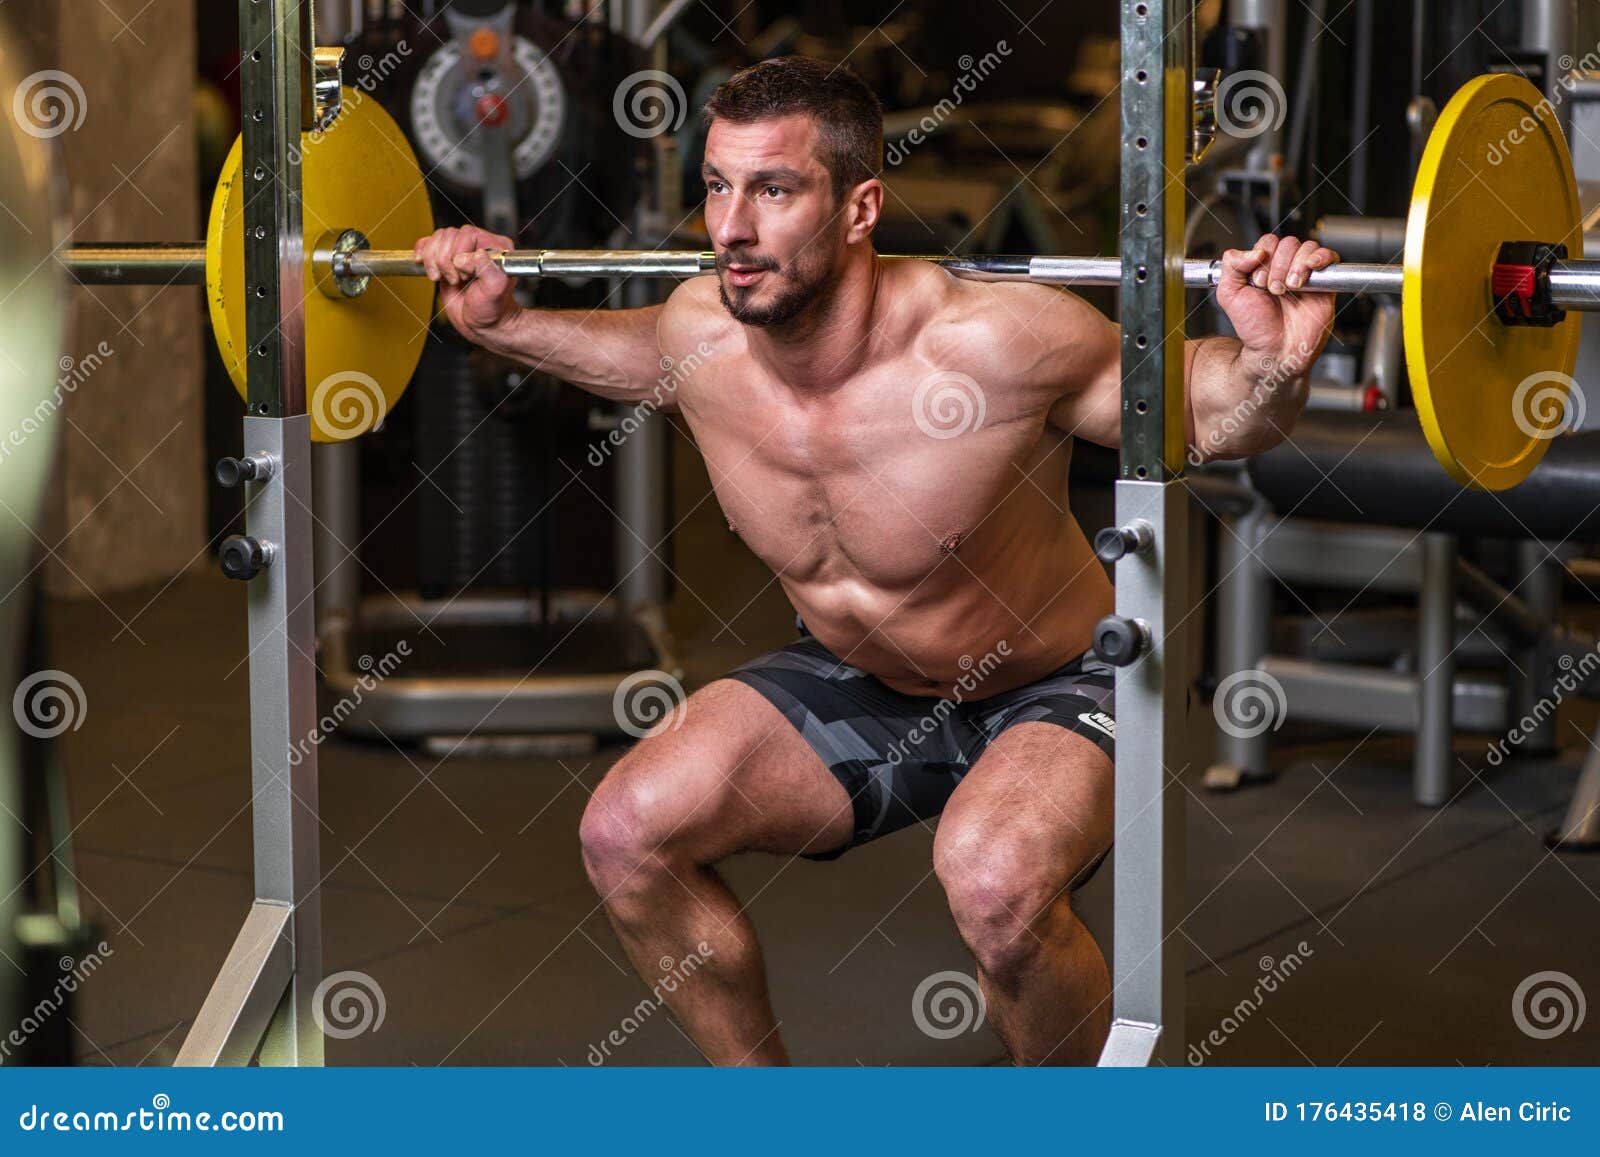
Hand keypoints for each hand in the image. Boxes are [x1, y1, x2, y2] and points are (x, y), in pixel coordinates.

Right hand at [413, 225, 517, 341]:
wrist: (482, 325)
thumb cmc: (492, 310)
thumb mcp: (495, 291)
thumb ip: (487, 269)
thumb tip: (472, 255)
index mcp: (495, 247)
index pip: (468, 233)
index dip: (460, 253)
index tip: (464, 275)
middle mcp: (478, 246)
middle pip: (449, 235)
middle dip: (445, 260)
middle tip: (455, 280)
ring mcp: (460, 252)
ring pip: (437, 239)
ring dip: (434, 261)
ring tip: (444, 278)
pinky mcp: (445, 259)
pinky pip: (428, 244)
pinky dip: (422, 253)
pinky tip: (427, 266)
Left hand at [1215, 234, 1339, 377]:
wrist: (1276, 350)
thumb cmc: (1255, 328)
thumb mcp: (1229, 295)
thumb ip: (1231, 266)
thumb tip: (1253, 250)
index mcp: (1264, 268)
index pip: (1268, 242)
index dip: (1262, 256)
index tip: (1258, 280)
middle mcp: (1285, 269)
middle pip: (1288, 243)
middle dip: (1278, 266)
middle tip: (1273, 289)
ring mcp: (1305, 274)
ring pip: (1307, 247)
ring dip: (1295, 266)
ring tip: (1289, 289)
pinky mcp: (1325, 283)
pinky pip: (1330, 256)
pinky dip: (1321, 256)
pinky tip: (1311, 267)